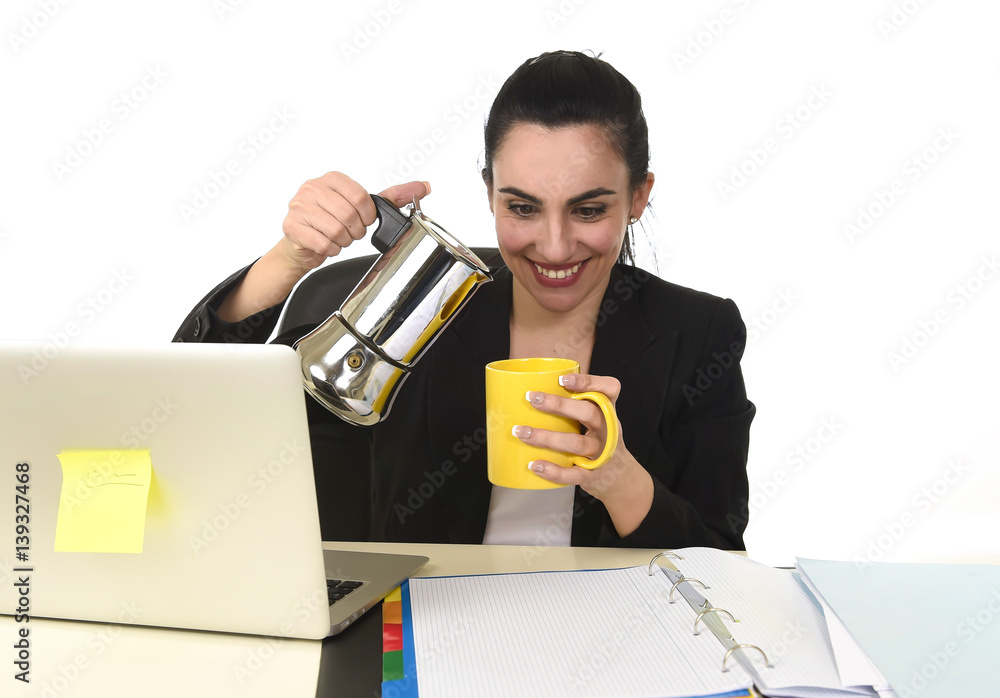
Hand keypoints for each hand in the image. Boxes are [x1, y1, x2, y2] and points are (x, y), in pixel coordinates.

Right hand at [279, 171, 430, 270]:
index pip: (360, 197)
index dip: (367, 215)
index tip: (365, 220)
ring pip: (336, 230)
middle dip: (356, 231)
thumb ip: (393, 196)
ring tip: (338, 238)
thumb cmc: (333, 220)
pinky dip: (330, 249)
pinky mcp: (292, 227)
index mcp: (332, 179)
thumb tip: (423, 186)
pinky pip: (322, 243)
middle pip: (348, 215)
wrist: (303, 243)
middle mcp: (312, 188)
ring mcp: (299, 207)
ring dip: (343, 241)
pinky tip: (327, 244)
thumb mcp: (363, 206)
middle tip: (351, 232)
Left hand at [516, 372, 653, 536]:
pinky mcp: (593, 475)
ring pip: (576, 443)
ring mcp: (601, 453)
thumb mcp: (598, 420)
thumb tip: (534, 394)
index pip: (610, 389)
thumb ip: (576, 407)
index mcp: (608, 411)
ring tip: (522, 432)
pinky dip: (552, 471)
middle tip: (532, 398)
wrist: (620, 478)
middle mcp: (608, 430)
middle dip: (558, 404)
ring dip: (546, 437)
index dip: (589, 382)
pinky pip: (573, 474)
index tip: (562, 380)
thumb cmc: (599, 441)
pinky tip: (534, 465)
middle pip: (588, 412)